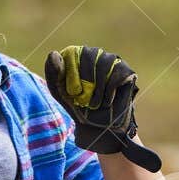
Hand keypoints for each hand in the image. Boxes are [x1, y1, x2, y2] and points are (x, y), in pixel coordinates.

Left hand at [43, 44, 160, 171]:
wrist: (98, 127)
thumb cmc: (78, 107)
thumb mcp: (59, 91)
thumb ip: (52, 73)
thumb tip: (54, 53)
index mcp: (77, 55)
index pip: (72, 53)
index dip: (71, 74)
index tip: (72, 92)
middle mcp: (95, 54)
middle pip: (88, 55)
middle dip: (84, 82)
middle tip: (83, 100)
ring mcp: (112, 61)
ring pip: (102, 65)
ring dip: (96, 90)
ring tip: (95, 104)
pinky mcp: (126, 71)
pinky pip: (115, 76)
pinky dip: (108, 94)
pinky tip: (107, 101)